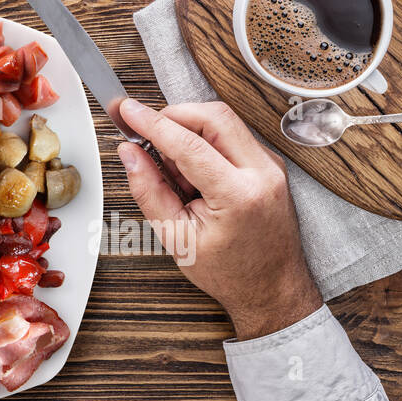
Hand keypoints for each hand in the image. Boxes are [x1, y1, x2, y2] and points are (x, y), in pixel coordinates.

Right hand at [116, 100, 322, 340]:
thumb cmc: (230, 272)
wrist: (273, 289)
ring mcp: (271, 166)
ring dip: (189, 130)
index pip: (189, 143)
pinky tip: (193, 173)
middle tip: (146, 132)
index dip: (152, 123)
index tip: (128, 111)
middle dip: (174, 115)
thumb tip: (130, 154)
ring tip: (174, 168)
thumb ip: (149, 190)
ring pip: (224, 121)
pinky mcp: (269, 164)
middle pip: (214, 116)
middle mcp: (263, 174)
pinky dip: (205, 141)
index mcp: (239, 196)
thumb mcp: (177, 238)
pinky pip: (232, 135)